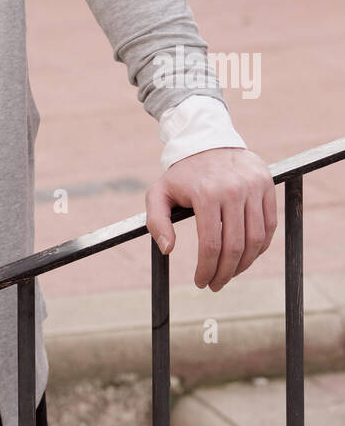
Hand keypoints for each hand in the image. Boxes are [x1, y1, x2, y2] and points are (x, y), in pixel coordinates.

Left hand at [146, 147, 276, 290]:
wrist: (208, 141)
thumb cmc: (183, 174)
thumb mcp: (159, 193)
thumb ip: (156, 221)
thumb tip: (167, 250)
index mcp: (206, 193)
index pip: (211, 244)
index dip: (206, 269)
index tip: (201, 282)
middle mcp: (233, 190)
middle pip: (235, 247)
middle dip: (225, 273)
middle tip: (216, 285)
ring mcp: (253, 187)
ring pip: (256, 240)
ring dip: (244, 265)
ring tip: (230, 274)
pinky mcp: (267, 185)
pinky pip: (269, 226)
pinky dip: (260, 247)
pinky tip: (246, 257)